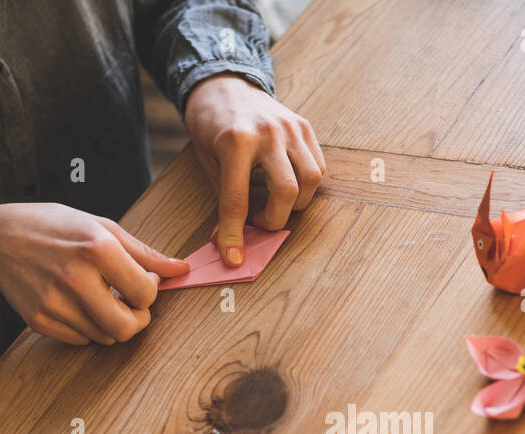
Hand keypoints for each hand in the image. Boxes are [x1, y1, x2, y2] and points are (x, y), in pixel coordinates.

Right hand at [0, 203, 188, 345]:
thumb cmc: (51, 226)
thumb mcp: (99, 226)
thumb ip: (144, 252)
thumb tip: (181, 269)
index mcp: (95, 249)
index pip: (145, 294)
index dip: (150, 291)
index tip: (142, 280)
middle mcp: (74, 278)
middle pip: (127, 328)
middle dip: (138, 319)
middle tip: (132, 304)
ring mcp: (54, 303)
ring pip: (105, 338)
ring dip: (113, 323)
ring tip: (102, 298)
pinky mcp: (39, 320)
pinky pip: (81, 340)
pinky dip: (88, 327)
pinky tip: (79, 303)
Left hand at [185, 74, 325, 266]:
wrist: (224, 83)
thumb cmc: (211, 125)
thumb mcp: (207, 161)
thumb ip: (224, 199)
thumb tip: (230, 242)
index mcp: (235, 141)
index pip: (237, 200)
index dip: (235, 234)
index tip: (234, 258)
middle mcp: (268, 133)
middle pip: (286, 192)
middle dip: (275, 220)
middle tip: (260, 222)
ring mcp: (290, 128)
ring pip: (310, 180)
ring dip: (296, 203)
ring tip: (277, 203)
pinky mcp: (304, 126)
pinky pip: (317, 166)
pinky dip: (306, 184)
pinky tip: (287, 184)